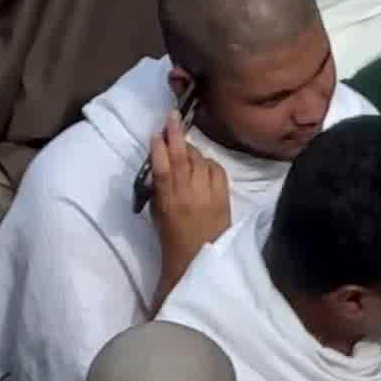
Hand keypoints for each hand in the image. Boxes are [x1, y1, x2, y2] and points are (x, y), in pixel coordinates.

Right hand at [147, 118, 231, 267]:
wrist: (201, 263)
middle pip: (183, 158)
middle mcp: (189, 196)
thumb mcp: (158, 215)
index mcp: (168, 203)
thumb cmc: (173, 242)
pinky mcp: (224, 199)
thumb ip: (157, 190)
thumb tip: (157, 166)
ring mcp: (208, 196)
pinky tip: (204, 164)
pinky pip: (217, 170)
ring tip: (186, 147)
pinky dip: (209, 163)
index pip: (162, 169)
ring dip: (192, 150)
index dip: (159, 149)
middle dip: (176, 134)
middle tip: (172, 116)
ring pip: (201, 161)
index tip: (156, 134)